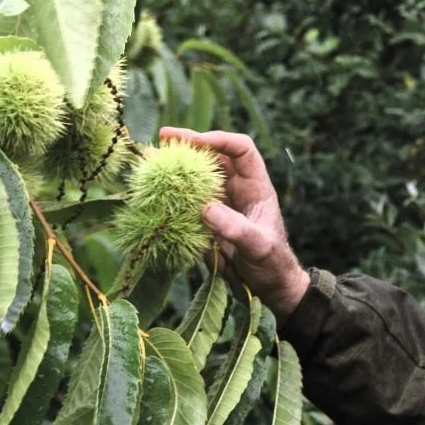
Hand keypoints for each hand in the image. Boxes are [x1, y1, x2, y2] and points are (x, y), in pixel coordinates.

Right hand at [157, 128, 311, 317]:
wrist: (268, 287)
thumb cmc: (273, 263)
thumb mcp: (259, 247)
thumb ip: (236, 228)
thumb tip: (206, 208)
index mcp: (256, 187)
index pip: (242, 149)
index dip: (220, 140)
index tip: (196, 141)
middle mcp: (237, 189)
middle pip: (214, 155)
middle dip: (190, 143)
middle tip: (163, 137)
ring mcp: (221, 203)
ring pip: (198, 175)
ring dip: (177, 166)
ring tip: (152, 159)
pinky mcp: (206, 219)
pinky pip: (187, 200)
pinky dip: (171, 193)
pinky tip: (153, 190)